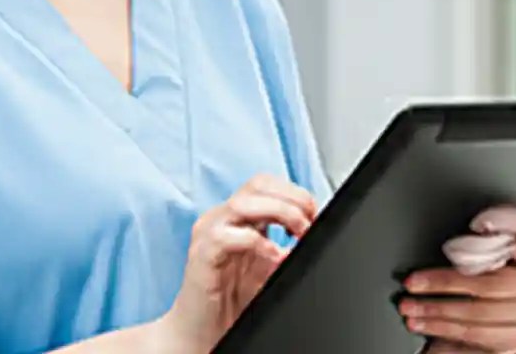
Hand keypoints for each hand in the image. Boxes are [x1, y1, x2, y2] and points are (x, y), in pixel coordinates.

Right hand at [155, 174, 316, 353]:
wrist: (200, 332)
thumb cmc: (230, 302)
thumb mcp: (268, 269)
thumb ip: (285, 249)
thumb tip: (312, 235)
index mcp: (236, 218)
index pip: (265, 184)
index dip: (295, 194)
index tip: (315, 215)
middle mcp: (221, 219)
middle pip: (257, 184)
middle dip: (292, 199)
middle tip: (310, 223)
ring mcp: (208, 234)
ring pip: (243, 203)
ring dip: (280, 213)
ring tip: (298, 234)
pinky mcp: (201, 255)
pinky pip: (227, 237)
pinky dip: (257, 243)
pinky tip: (275, 256)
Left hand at [400, 229, 515, 352]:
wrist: (501, 311)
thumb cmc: (491, 272)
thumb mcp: (488, 248)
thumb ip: (487, 237)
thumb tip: (479, 225)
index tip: (486, 230)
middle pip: (492, 284)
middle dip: (445, 283)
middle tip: (413, 282)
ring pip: (481, 314)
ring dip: (438, 311)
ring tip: (411, 307)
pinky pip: (479, 336)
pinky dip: (446, 329)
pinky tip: (425, 324)